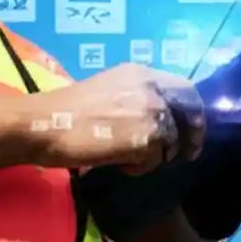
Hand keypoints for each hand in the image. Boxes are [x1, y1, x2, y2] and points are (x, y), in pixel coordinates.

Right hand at [23, 63, 206, 173]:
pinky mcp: (146, 138)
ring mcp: (151, 112)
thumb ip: (137, 97)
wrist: (46, 124)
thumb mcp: (109, 89)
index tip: (192, 129)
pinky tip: (120, 166)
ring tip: (129, 160)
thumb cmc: (68, 111)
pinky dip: (140, 168)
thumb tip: (160, 118)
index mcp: (142, 73)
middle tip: (188, 154)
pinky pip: (156, 160)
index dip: (193, 112)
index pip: (186, 89)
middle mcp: (152, 88)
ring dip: (157, 156)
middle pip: (191, 113)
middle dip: (194, 136)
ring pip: (172, 141)